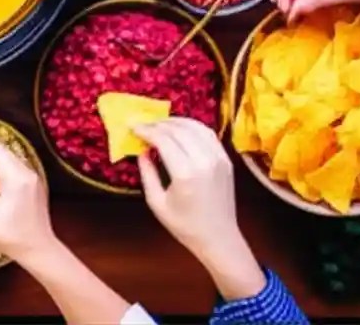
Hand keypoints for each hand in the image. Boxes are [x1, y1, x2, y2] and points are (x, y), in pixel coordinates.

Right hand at [133, 118, 236, 256]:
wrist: (219, 238)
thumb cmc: (185, 225)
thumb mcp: (157, 203)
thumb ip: (147, 173)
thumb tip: (141, 151)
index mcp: (185, 174)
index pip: (163, 139)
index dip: (146, 130)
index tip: (133, 127)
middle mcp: (204, 161)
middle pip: (179, 129)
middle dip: (158, 123)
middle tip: (143, 124)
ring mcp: (219, 159)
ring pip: (196, 127)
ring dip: (176, 121)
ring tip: (160, 123)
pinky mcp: (226, 160)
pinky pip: (208, 134)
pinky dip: (193, 127)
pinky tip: (181, 129)